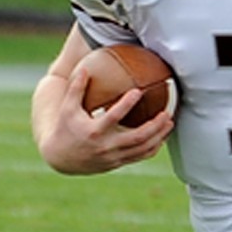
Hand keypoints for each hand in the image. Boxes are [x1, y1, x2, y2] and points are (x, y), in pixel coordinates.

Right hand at [40, 68, 173, 174]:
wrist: (61, 158)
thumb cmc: (65, 128)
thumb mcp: (67, 108)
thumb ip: (76, 89)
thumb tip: (84, 68)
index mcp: (93, 131)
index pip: (113, 117)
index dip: (126, 105)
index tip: (138, 91)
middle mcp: (105, 146)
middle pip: (136, 137)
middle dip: (154, 126)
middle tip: (166, 112)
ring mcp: (112, 157)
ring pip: (141, 149)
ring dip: (158, 137)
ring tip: (170, 122)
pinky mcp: (116, 163)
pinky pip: (139, 157)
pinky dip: (152, 148)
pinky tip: (162, 137)